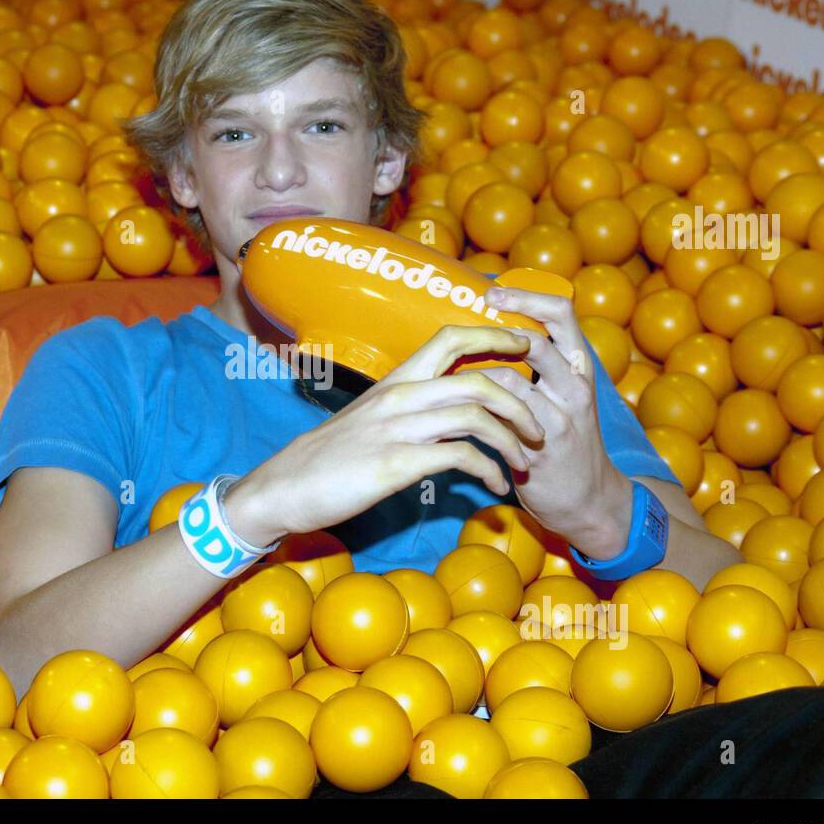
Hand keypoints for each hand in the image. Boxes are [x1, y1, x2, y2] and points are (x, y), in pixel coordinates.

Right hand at [225, 324, 545, 545]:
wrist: (283, 488)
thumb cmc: (327, 457)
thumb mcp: (368, 420)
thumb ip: (405, 409)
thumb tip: (441, 409)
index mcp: (394, 381)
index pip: (450, 337)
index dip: (493, 335)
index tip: (524, 347)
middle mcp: (399, 396)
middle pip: (477, 379)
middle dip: (520, 402)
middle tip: (539, 427)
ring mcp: (398, 429)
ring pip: (476, 415)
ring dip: (512, 439)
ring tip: (524, 462)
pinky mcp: (397, 465)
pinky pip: (460, 457)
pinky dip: (488, 470)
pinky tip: (494, 486)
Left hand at [471, 285, 632, 560]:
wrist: (589, 500)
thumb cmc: (567, 440)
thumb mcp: (564, 396)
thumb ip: (540, 367)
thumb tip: (493, 331)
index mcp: (578, 368)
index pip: (562, 315)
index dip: (527, 299)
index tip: (493, 293)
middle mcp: (573, 389)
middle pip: (535, 343)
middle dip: (492, 331)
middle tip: (459, 327)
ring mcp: (557, 420)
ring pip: (507, 381)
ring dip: (471, 375)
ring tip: (449, 374)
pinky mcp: (536, 451)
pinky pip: (496, 422)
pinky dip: (471, 412)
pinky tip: (452, 410)